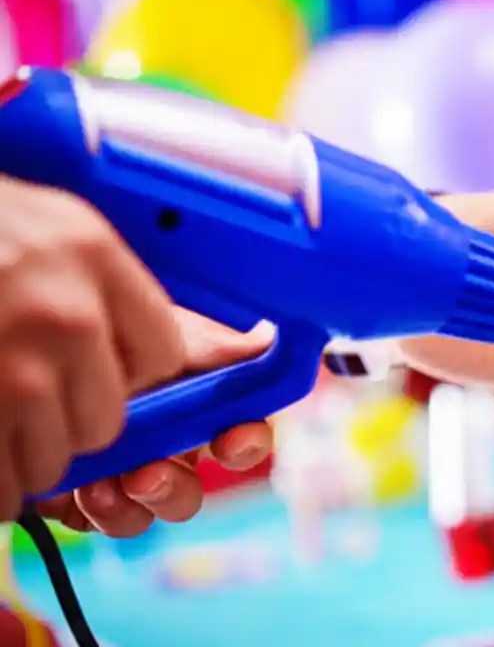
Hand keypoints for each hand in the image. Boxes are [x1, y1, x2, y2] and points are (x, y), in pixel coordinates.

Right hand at [0, 176, 184, 516]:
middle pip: (110, 419)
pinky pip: (5, 482)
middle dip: (79, 422)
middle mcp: (60, 312)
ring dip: (28, 455)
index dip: (136, 371)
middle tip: (38, 394)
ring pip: (55, 459)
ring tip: (3, 413)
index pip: (161, 352)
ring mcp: (9, 365)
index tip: (108, 366)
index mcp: (90, 256)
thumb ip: (124, 284)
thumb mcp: (55, 227)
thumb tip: (253, 346)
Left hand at [39, 310, 273, 535]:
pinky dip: (88, 511)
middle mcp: (169, 450)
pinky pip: (99, 522)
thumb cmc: (108, 336)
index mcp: (199, 413)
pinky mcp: (84, 499)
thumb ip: (216, 346)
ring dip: (130, 506)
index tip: (230, 442)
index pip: (244, 438)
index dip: (246, 445)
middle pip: (193, 491)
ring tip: (97, 487)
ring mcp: (127, 477)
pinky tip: (73, 485)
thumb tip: (270, 339)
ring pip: (148, 513)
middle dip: (174, 489)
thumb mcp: (161, 333)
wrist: (46, 350)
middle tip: (145, 476)